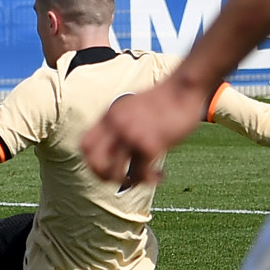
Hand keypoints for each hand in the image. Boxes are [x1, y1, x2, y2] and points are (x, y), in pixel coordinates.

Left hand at [80, 82, 209, 185]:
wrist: (184, 87)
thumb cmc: (164, 99)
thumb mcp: (132, 106)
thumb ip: (121, 122)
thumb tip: (117, 144)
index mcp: (109, 116)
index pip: (85, 145)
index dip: (91, 161)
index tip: (106, 166)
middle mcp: (116, 126)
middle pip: (94, 162)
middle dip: (105, 176)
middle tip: (122, 179)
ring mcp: (131, 135)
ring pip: (114, 172)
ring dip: (128, 182)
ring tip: (143, 180)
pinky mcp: (150, 144)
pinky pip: (141, 173)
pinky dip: (150, 180)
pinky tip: (160, 175)